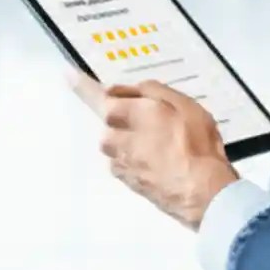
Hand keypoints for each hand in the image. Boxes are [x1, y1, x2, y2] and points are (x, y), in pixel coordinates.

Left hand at [69, 73, 239, 230]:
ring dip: (129, 139)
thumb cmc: (197, 146)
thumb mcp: (185, 105)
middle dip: (123, 117)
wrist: (202, 194)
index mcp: (133, 113)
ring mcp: (121, 162)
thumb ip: (151, 91)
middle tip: (153, 120)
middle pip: (109, 121)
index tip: (67, 76)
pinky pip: (123, 162)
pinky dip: (136, 158)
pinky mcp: (127, 182)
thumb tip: (124, 89)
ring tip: (162, 144)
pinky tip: (160, 162)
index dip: (84, 86)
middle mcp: (119, 138)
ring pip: (115, 144)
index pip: (100, 96)